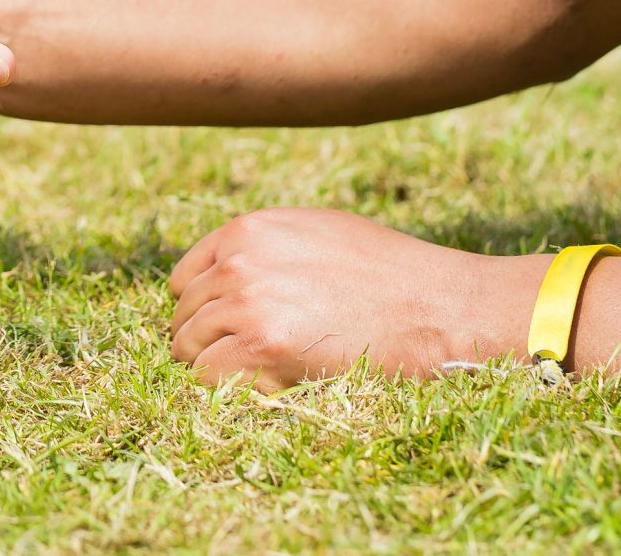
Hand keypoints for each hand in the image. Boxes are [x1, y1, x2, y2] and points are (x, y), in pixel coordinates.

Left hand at [169, 209, 534, 387]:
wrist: (435, 307)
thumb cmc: (388, 271)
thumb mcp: (318, 231)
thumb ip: (265, 246)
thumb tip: (227, 272)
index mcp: (248, 231)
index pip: (186, 277)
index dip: (200, 307)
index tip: (216, 328)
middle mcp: (239, 264)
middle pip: (185, 315)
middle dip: (202, 339)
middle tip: (231, 361)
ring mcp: (247, 306)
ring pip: (188, 347)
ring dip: (209, 365)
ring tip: (245, 377)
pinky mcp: (262, 349)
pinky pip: (208, 376)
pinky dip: (223, 389)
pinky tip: (256, 389)